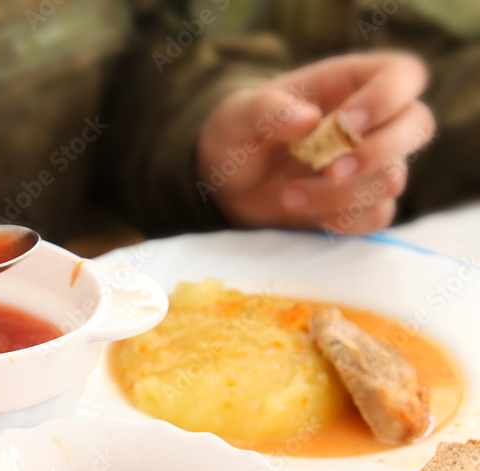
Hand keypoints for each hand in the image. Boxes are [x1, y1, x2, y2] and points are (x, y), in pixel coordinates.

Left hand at [197, 52, 435, 233]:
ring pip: (393, 180)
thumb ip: (267, 110)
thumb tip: (308, 120)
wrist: (227, 184)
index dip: (386, 98)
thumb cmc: (238, 136)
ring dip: (340, 194)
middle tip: (328, 170)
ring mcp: (373, 164)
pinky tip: (302, 209)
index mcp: (350, 83)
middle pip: (418, 126)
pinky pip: (376, 216)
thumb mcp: (237, 116)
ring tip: (288, 195)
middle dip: (377, 152)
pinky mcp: (362, 203)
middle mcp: (373, 122)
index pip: (402, 76)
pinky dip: (340, 219)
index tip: (345, 122)